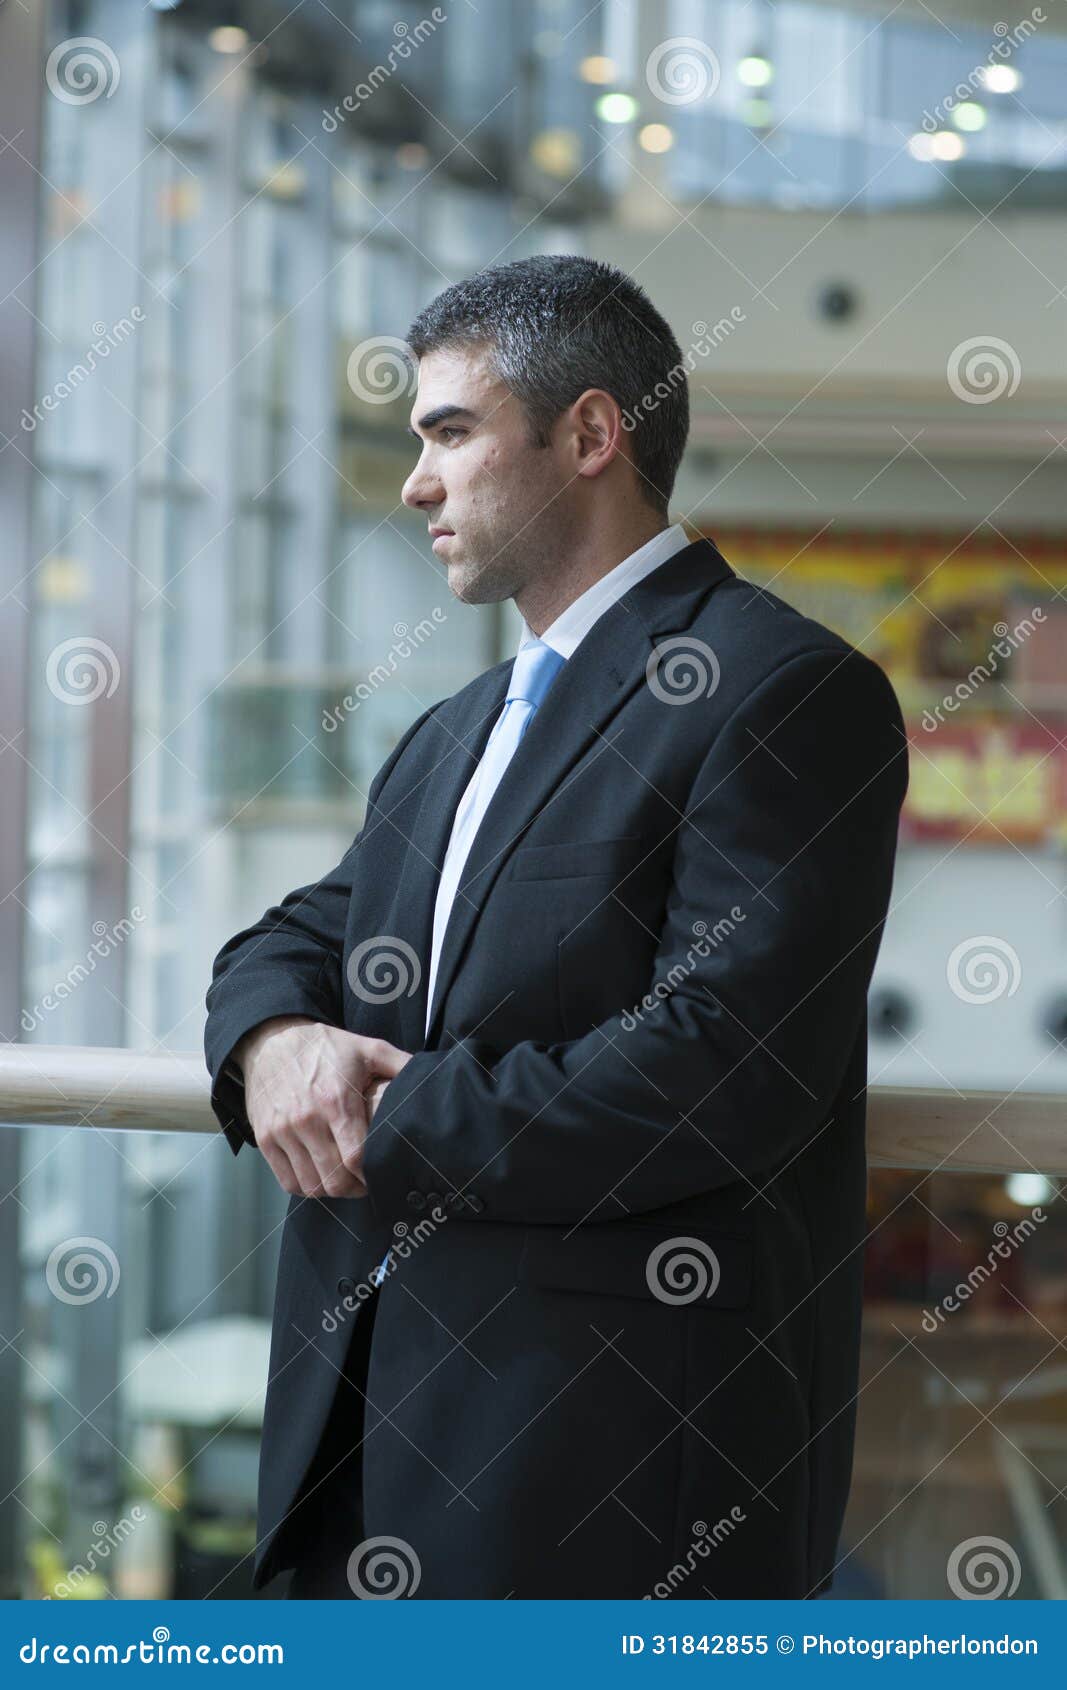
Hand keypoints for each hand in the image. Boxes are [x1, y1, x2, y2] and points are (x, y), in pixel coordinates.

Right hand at [234, 1016, 410, 1198]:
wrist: (272, 1040)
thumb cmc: (325, 1048)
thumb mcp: (368, 1049)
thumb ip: (401, 1066)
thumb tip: (436, 1081)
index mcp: (336, 1099)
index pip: (357, 1157)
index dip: (372, 1174)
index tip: (382, 1172)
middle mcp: (306, 1118)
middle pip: (334, 1179)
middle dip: (356, 1188)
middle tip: (366, 1182)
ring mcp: (282, 1130)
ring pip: (311, 1185)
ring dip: (331, 1190)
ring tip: (345, 1179)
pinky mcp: (265, 1138)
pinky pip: (288, 1181)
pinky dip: (306, 1187)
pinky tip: (320, 1176)